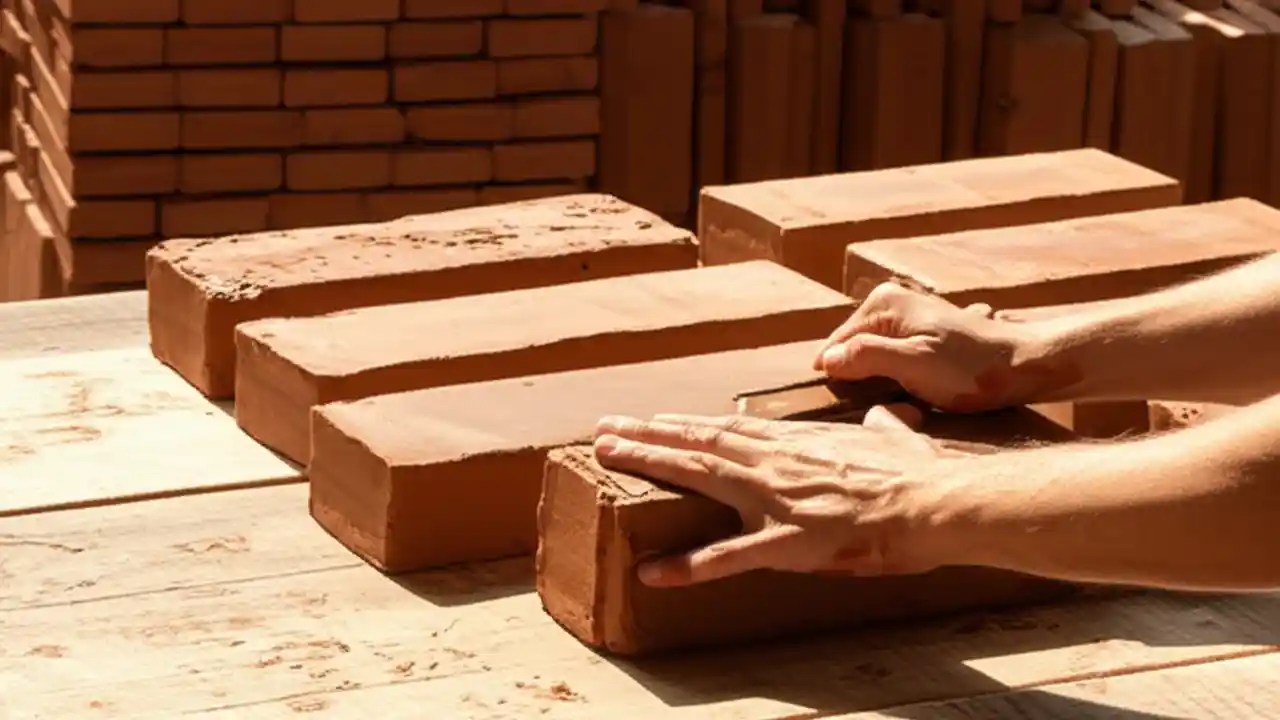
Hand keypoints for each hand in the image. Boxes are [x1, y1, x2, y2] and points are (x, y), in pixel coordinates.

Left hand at [593, 405, 972, 587]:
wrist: (935, 501)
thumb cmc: (919, 473)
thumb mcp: (895, 437)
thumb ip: (880, 427)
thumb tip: (883, 417)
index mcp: (797, 442)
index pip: (728, 428)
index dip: (685, 425)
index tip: (652, 420)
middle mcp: (775, 462)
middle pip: (697, 442)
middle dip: (646, 436)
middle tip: (603, 430)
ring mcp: (776, 499)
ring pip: (697, 475)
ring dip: (648, 465)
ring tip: (605, 458)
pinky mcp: (787, 543)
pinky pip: (727, 557)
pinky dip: (686, 566)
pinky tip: (651, 572)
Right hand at [814, 282, 1069, 411]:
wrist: (1023, 366)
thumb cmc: (970, 370)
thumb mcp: (913, 365)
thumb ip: (867, 357)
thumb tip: (825, 361)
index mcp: (882, 303)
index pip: (835, 348)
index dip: (841, 382)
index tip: (860, 409)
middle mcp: (890, 301)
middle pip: (851, 351)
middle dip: (859, 380)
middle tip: (886, 407)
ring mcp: (906, 316)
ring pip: (869, 356)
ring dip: (878, 383)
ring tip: (901, 403)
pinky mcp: (921, 332)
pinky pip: (888, 357)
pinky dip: (893, 377)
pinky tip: (912, 394)